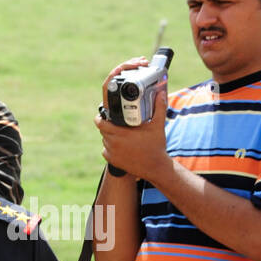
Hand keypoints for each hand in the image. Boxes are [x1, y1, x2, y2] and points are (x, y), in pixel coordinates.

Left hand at [96, 61, 171, 183]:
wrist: (154, 167)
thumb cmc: (156, 146)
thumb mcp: (158, 125)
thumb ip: (159, 108)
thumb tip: (161, 93)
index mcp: (120, 133)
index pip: (100, 122)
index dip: (100, 117)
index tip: (103, 113)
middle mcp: (112, 143)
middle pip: (102, 130)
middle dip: (107, 125)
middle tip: (116, 122)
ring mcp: (111, 153)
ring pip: (104, 140)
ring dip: (110, 135)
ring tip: (122, 133)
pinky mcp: (111, 160)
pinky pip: (106, 150)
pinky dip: (111, 146)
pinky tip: (122, 145)